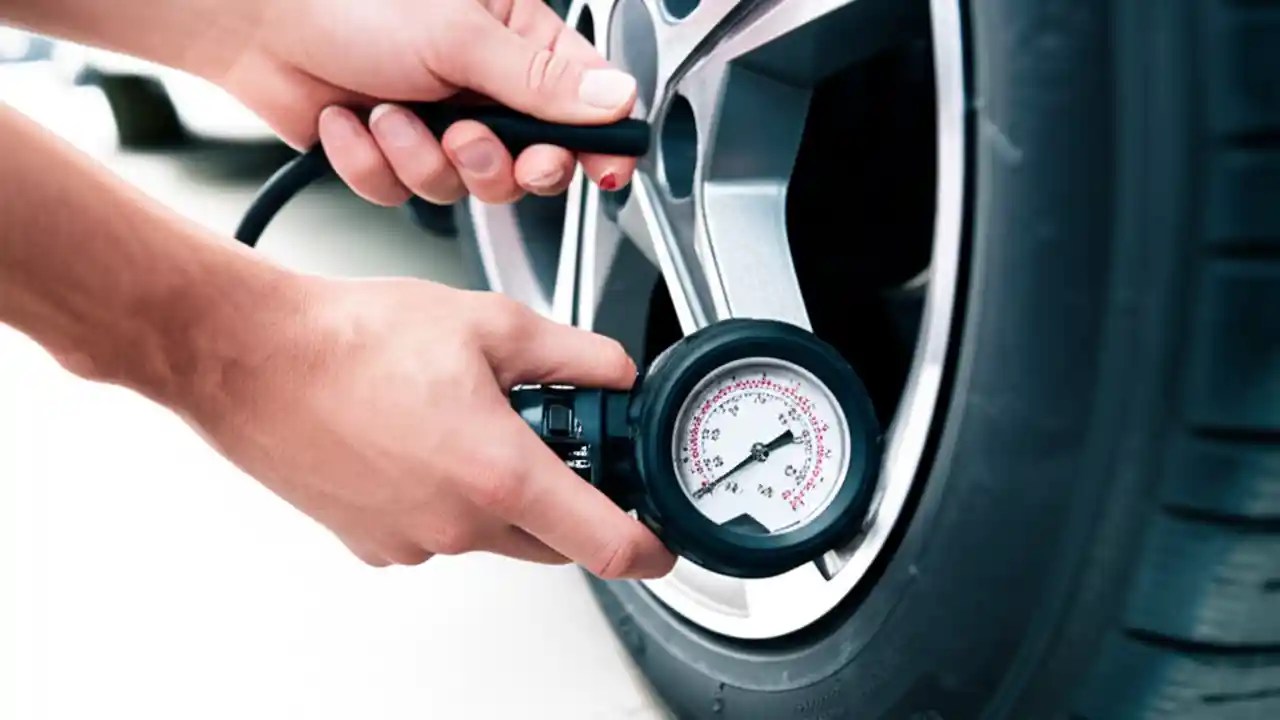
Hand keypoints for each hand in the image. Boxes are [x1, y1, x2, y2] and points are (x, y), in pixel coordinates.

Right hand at [179, 273, 673, 577]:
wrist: (253, 360)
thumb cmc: (352, 341)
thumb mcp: (489, 324)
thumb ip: (574, 354)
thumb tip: (615, 374)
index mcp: (501, 476)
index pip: (606, 545)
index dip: (649, 549)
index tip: (662, 543)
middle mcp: (458, 526)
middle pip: (551, 537)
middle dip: (566, 493)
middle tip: (545, 431)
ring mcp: (413, 543)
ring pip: (491, 530)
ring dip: (499, 487)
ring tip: (461, 415)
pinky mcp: (374, 544)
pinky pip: (437, 530)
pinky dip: (446, 493)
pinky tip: (417, 436)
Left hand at [219, 0, 637, 206]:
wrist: (257, 18)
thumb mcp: (462, 37)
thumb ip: (544, 81)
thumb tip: (618, 100)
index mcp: (518, 41)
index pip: (586, 106)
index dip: (599, 147)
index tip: (604, 172)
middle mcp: (483, 89)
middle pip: (531, 166)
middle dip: (495, 164)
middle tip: (469, 139)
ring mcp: (439, 126)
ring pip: (466, 188)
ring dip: (422, 159)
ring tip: (390, 112)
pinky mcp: (393, 156)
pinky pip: (406, 194)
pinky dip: (373, 164)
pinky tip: (352, 122)